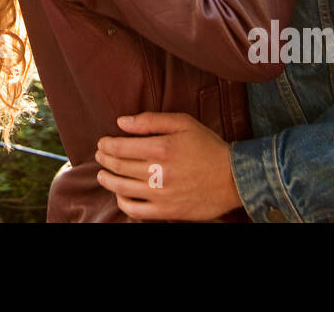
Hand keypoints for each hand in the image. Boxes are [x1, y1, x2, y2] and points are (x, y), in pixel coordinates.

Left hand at [94, 112, 241, 220]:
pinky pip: (135, 211)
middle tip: (100, 155)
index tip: (102, 142)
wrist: (233, 178)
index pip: (121, 147)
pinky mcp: (166, 212)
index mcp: (161, 148)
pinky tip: (120, 195)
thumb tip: (121, 122)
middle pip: (118, 166)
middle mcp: (158, 172)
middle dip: (104, 159)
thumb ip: (150, 120)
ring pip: (121, 188)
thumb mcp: (183, 123)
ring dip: (107, 180)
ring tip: (102, 174)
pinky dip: (122, 202)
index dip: (106, 144)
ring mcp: (161, 194)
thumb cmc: (208, 146)